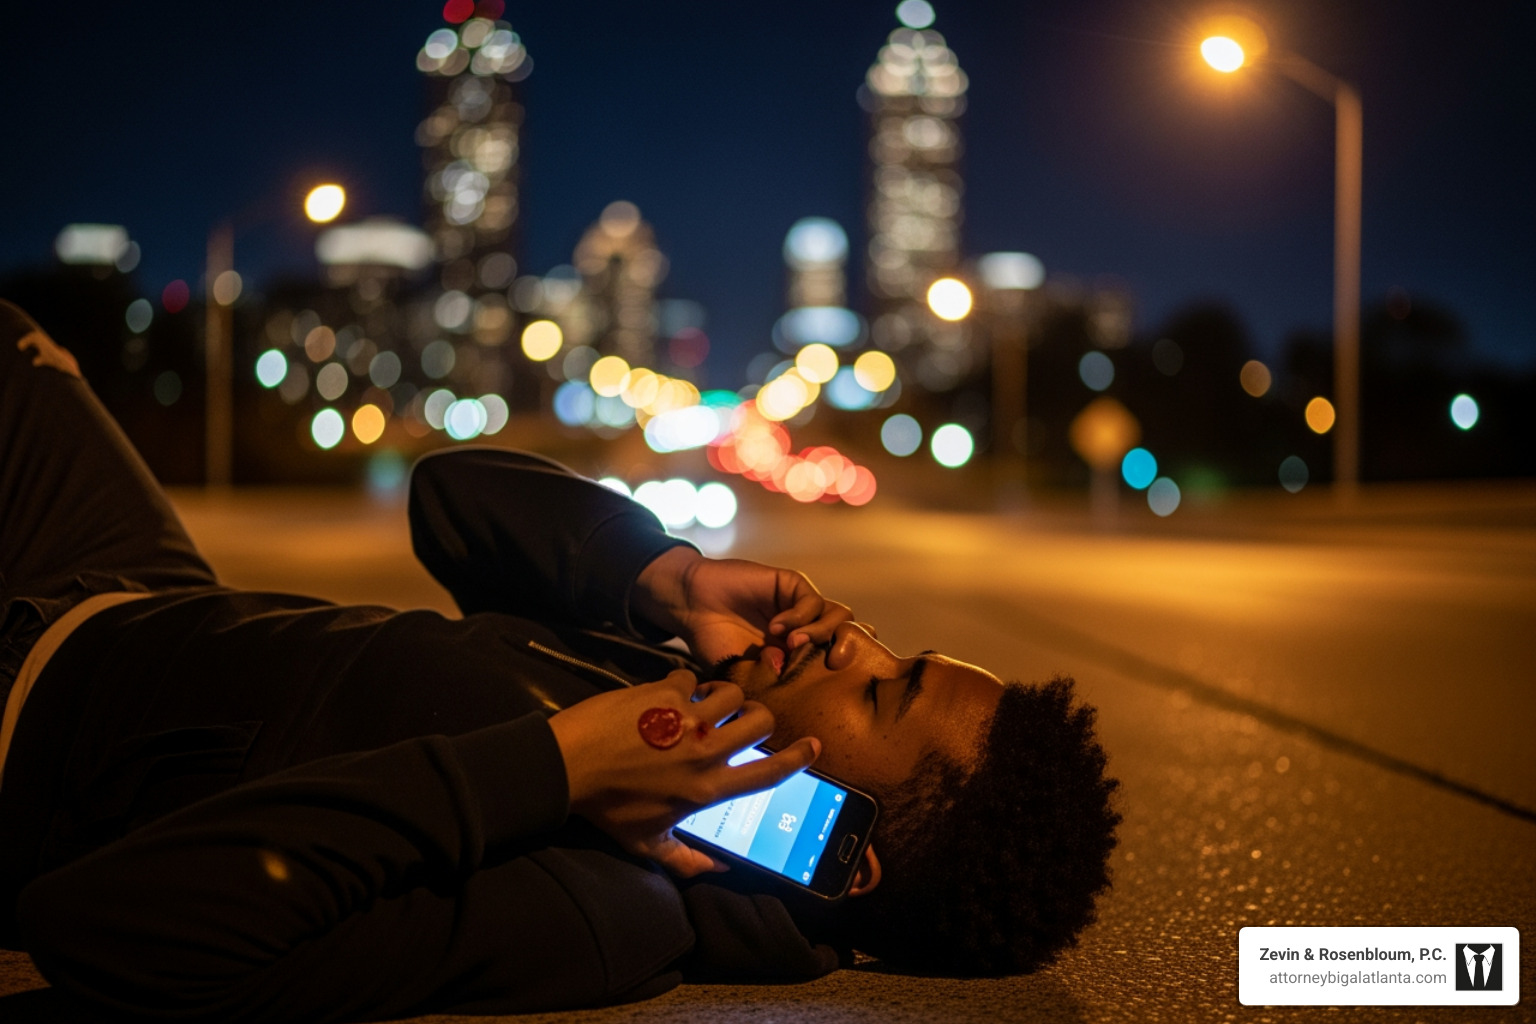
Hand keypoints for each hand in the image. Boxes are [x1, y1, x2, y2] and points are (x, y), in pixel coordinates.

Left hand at [547, 670, 819, 876]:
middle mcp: (706, 752)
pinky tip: (668, 694)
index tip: (813, 745)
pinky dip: (683, 684)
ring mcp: (687, 718)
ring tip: (708, 703)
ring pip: (732, 693)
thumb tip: (719, 870)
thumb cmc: (608, 807)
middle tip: (745, 719)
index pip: (767, 774)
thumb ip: (686, 859)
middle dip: (759, 717)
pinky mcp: (665, 691)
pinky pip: (690, 677)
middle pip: (760, 722)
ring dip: (724, 697)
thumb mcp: (647, 844)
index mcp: (707, 789)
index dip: (797, 759)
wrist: (567, 766)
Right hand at [634, 547, 853, 665]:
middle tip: (833, 663)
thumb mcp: (746, 673)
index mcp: (803, 655)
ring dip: (821, 633)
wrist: (692, 608)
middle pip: (851, 635)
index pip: (842, 659)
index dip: (851, 670)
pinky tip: (775, 627)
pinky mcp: (791, 584)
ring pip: (838, 616)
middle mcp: (808, 629)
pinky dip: (798, 617)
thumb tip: (797, 681)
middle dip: (849, 648)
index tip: (840, 685)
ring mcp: (801, 606)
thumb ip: (773, 679)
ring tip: (793, 645)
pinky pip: (812, 600)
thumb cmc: (715, 644)